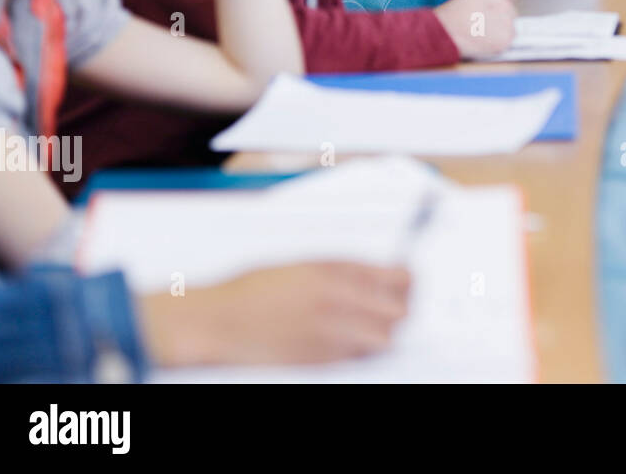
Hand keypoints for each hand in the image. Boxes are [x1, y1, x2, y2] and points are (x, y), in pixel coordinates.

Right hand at [141, 261, 412, 366]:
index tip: (409, 282)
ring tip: (370, 328)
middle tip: (393, 308)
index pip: (396, 275)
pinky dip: (361, 351)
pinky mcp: (319, 359)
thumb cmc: (250, 291)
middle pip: (398, 310)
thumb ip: (341, 269)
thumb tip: (374, 275)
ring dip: (383, 333)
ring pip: (384, 338)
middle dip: (400, 309)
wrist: (216, 322)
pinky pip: (358, 357)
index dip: (408, 280)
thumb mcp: (301, 264)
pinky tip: (349, 342)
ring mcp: (329, 331)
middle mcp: (337, 299)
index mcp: (333, 270)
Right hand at [435, 0, 518, 57]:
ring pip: (511, 26)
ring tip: (482, 33)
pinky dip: (499, 42)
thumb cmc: (451, 15)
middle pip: (511, 11)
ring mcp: (506, 23)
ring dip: (501, 30)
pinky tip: (485, 41)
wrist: (444, 33)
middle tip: (484, 23)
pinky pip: (509, 40)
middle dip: (501, 17)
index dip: (503, 0)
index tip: (497, 7)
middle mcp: (503, 5)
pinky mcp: (505, 40)